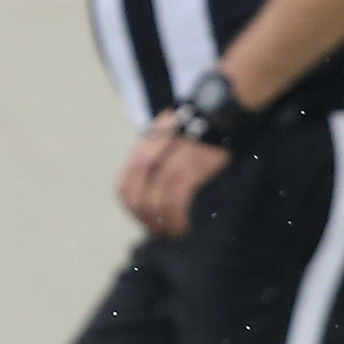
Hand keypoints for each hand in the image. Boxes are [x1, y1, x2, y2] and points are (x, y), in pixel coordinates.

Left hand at [117, 114, 231, 238]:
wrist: (217, 109)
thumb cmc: (194, 126)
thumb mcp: (165, 135)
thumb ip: (154, 159)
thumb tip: (152, 193)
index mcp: (142, 149)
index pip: (125, 188)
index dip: (133, 211)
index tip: (145, 222)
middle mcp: (150, 155)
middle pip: (138, 199)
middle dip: (148, 221)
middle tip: (161, 234)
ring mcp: (169, 162)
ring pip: (156, 203)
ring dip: (163, 225)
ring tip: (174, 234)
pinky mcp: (190, 167)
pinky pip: (176, 201)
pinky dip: (177, 219)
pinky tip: (183, 227)